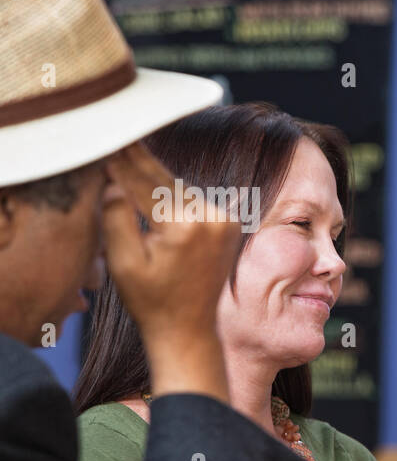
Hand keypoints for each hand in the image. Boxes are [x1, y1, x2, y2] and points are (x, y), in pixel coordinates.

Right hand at [102, 143, 241, 400]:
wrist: (189, 327)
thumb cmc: (151, 301)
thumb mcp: (123, 262)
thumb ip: (116, 218)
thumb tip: (114, 181)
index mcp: (186, 225)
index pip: (142, 185)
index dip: (119, 163)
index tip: (103, 141)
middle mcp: (212, 218)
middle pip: (164, 181)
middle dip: (138, 159)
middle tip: (117, 133)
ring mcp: (225, 220)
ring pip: (179, 188)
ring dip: (153, 173)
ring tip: (129, 147)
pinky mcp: (228, 225)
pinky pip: (192, 200)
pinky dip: (171, 191)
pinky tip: (151, 174)